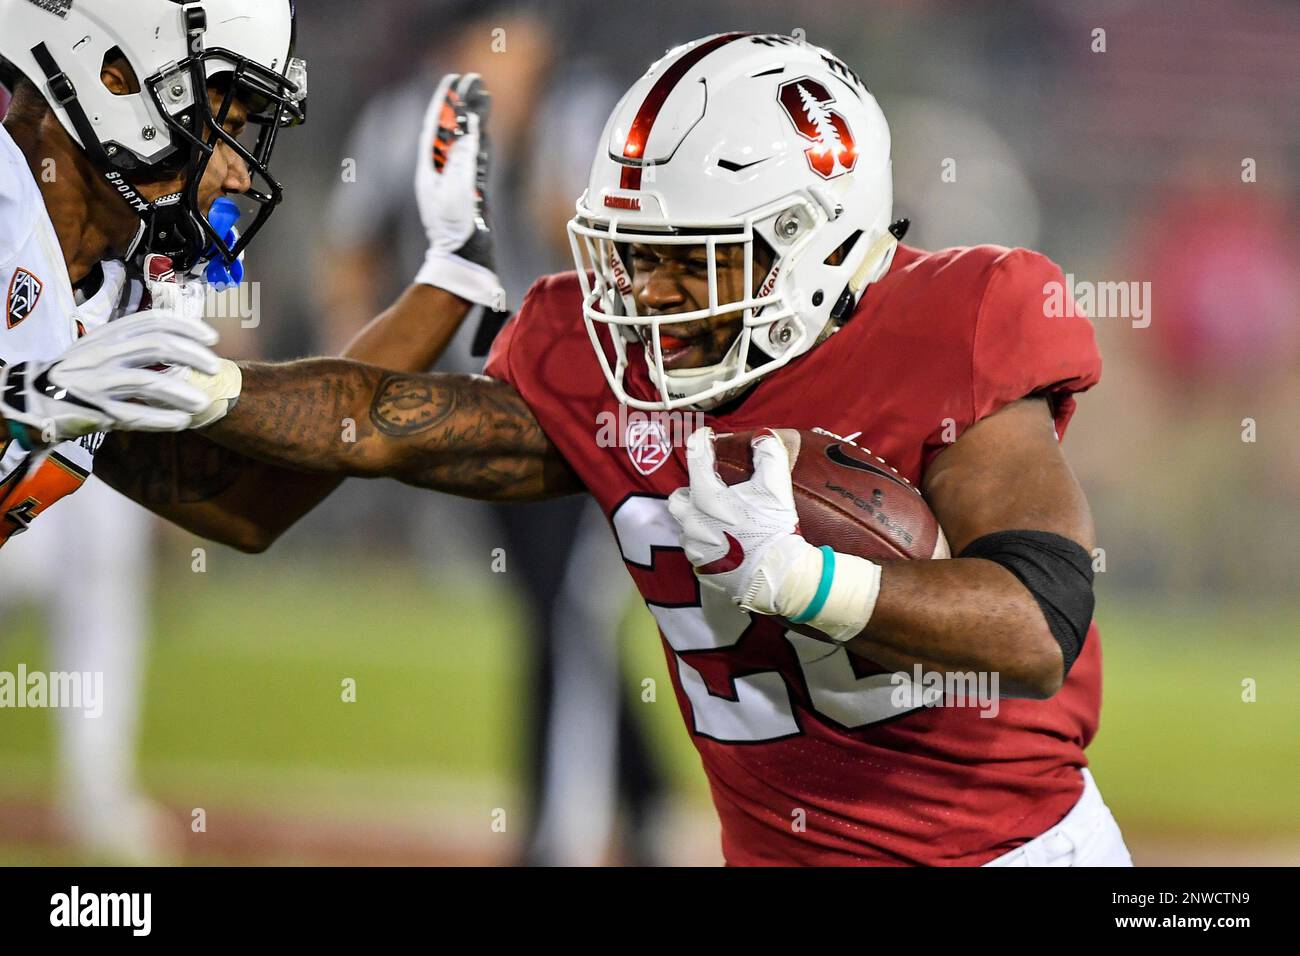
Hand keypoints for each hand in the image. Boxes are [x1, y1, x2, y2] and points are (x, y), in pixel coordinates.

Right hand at [0, 309, 221, 447]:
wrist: (30, 398)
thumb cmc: (77, 375)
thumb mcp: (100, 348)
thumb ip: (133, 345)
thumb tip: (181, 347)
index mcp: (107, 335)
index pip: (152, 320)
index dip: (186, 326)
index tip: (211, 338)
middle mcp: (102, 353)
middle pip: (157, 346)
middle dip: (193, 355)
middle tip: (215, 368)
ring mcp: (97, 381)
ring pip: (148, 381)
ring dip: (181, 392)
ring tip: (202, 403)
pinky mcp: (94, 410)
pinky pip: (134, 414)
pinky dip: (161, 419)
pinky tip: (181, 422)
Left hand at [413, 73, 504, 309]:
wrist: (463, 260)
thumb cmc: (455, 228)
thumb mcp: (457, 187)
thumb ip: (464, 155)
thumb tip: (469, 126)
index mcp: (431, 168)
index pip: (438, 125)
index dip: (446, 100)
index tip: (454, 78)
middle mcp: (441, 172)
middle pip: (452, 130)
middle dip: (462, 104)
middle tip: (474, 80)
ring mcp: (457, 182)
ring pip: (466, 142)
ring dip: (474, 120)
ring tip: (484, 96)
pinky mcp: (472, 193)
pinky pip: (476, 161)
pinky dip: (480, 142)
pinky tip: (485, 130)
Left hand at [668, 427, 881, 641]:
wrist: (777, 575)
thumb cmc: (773, 527)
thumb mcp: (776, 486)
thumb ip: (769, 454)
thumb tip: (762, 435)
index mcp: (707, 497)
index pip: (696, 459)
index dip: (701, 442)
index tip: (706, 437)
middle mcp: (693, 522)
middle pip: (677, 500)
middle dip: (689, 492)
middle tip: (709, 490)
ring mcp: (695, 548)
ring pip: (686, 527)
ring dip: (697, 520)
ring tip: (717, 519)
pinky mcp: (702, 568)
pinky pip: (697, 552)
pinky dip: (707, 544)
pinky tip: (724, 544)